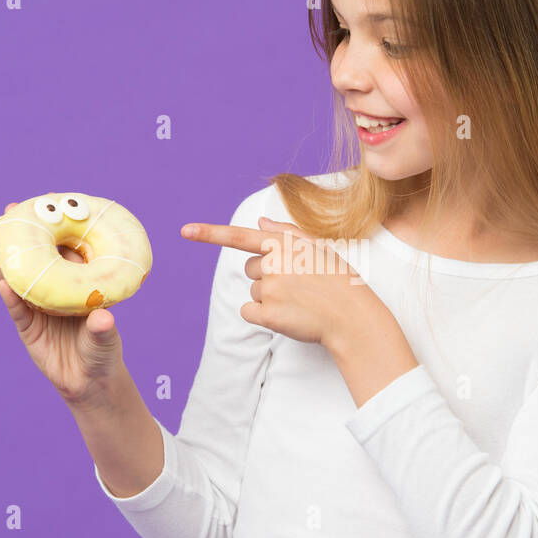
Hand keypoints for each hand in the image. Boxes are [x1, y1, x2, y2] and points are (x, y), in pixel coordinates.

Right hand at [0, 202, 125, 406]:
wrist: (89, 383)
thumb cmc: (102, 352)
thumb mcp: (105, 339)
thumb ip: (102, 330)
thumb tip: (103, 319)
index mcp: (75, 284)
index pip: (64, 250)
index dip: (54, 228)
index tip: (46, 203)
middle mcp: (53, 291)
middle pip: (34, 259)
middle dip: (21, 235)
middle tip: (8, 211)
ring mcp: (37, 308)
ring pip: (16, 279)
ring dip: (0, 260)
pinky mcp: (27, 328)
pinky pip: (16, 310)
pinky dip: (9, 296)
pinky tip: (1, 282)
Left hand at [181, 214, 386, 350]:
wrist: (352, 316)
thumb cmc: (339, 281)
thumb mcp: (319, 248)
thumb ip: (287, 232)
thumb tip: (260, 221)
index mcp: (284, 244)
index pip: (240, 236)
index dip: (209, 234)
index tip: (185, 231)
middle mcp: (273, 262)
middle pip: (251, 268)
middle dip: (268, 275)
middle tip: (297, 284)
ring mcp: (269, 288)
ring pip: (253, 291)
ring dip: (270, 297)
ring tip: (298, 300)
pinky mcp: (267, 313)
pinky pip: (249, 311)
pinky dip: (262, 316)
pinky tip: (287, 315)